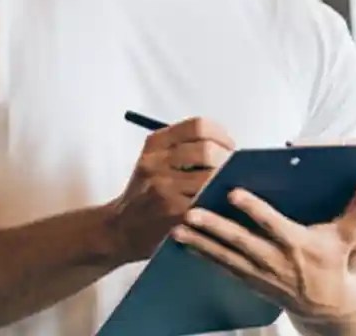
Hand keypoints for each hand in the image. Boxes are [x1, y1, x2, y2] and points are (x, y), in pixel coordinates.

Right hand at [107, 117, 234, 262]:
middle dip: (228, 160)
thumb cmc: (147, 195)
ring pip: (210, 176)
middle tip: (235, 171)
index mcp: (155, 144)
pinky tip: (222, 206)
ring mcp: (162, 187)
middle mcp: (156, 162)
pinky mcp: (171, 212)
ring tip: (230, 189)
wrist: (120, 229)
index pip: (198, 126)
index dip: (221, 134)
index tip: (229, 146)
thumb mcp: (155, 162)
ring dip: (227, 182)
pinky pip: (206, 201)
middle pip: (207, 149)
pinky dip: (219, 202)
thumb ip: (185, 149)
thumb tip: (231, 150)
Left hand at [173, 175, 355, 324]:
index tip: (234, 193)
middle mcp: (275, 260)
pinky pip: (223, 268)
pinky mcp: (250, 281)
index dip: (253, 208)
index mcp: (297, 243)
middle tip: (190, 213)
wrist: (327, 304)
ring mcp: (260, 273)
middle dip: (213, 228)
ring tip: (177, 228)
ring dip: (200, 243)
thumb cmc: (333, 261)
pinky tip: (184, 244)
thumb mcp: (347, 235)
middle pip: (240, 241)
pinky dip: (203, 256)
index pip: (271, 223)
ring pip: (225, 256)